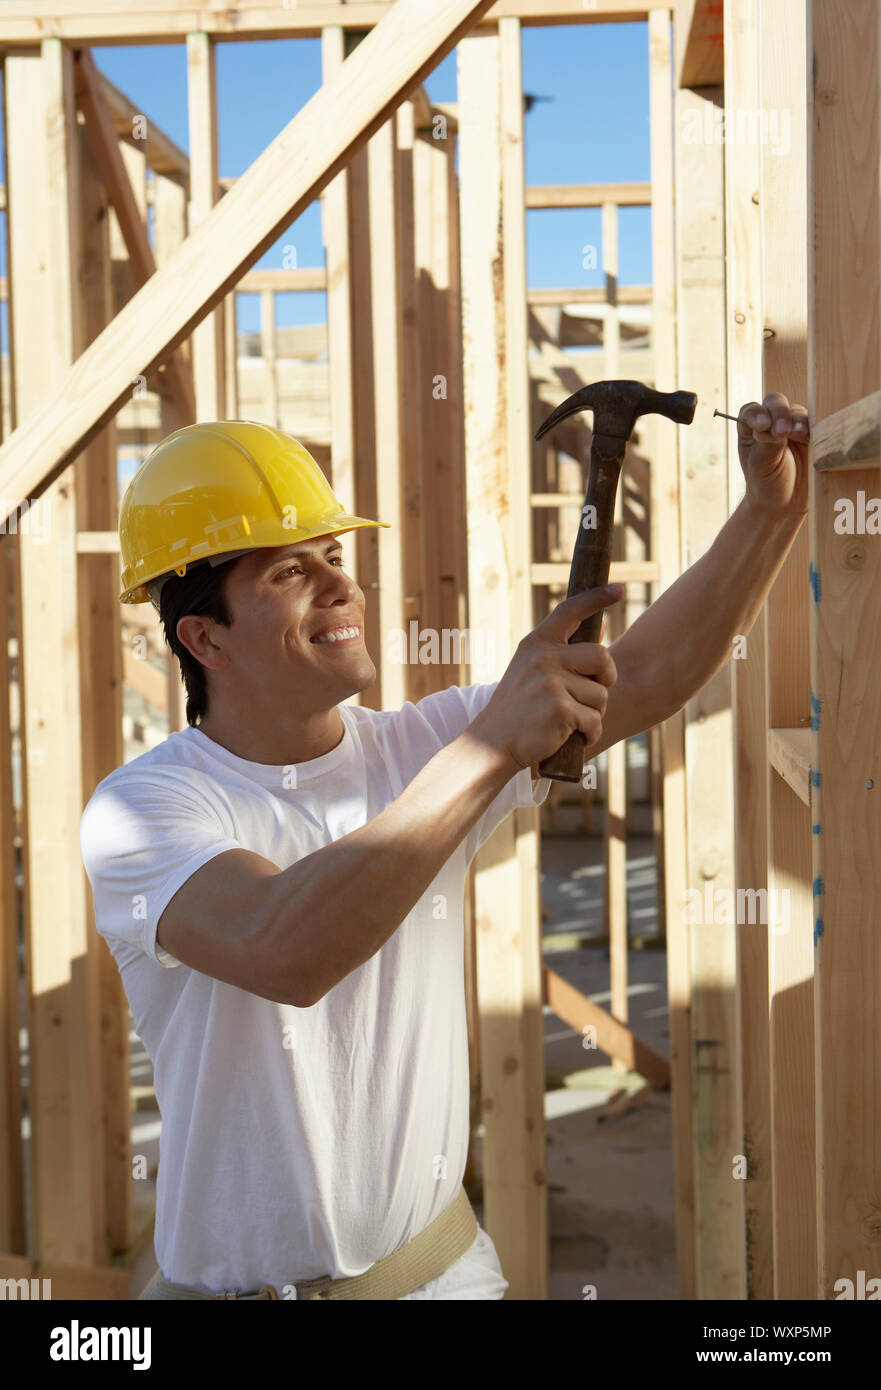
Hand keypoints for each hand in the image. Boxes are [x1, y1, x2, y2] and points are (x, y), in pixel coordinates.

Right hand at [470, 585, 620, 773]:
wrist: (490, 744)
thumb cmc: (517, 710)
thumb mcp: (529, 671)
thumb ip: (559, 653)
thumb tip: (601, 631)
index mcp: (536, 644)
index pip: (570, 611)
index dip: (596, 597)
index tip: (618, 589)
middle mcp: (543, 658)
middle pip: (602, 656)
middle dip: (607, 678)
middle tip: (594, 695)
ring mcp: (551, 683)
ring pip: (600, 695)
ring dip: (593, 713)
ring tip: (569, 721)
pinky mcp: (560, 709)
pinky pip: (594, 720)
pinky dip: (589, 733)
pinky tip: (571, 737)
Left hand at [736, 392, 809, 514]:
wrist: (787, 503)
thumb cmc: (766, 484)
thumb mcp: (761, 465)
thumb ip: (766, 442)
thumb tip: (770, 423)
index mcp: (750, 430)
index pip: (751, 411)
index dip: (756, 413)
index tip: (762, 425)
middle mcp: (771, 423)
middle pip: (775, 403)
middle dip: (779, 412)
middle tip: (783, 431)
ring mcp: (792, 426)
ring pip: (796, 412)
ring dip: (798, 421)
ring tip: (799, 435)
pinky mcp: (811, 434)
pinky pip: (815, 423)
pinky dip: (814, 427)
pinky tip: (812, 437)